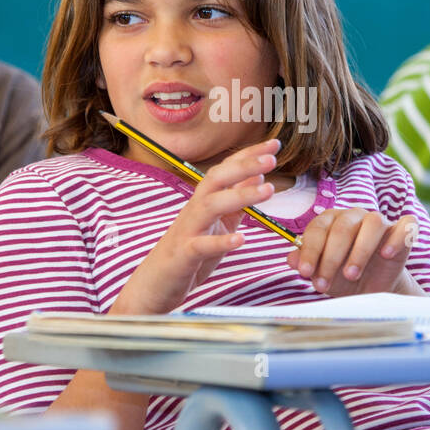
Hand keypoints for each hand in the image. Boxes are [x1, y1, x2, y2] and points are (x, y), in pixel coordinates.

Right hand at [110, 139, 283, 315]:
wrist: (155, 284)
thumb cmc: (188, 253)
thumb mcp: (218, 224)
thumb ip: (236, 201)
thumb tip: (256, 175)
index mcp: (204, 201)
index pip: (226, 170)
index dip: (249, 156)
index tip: (274, 144)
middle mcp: (194, 210)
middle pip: (216, 179)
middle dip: (244, 166)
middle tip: (271, 160)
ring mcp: (188, 231)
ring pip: (211, 205)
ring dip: (240, 195)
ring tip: (268, 190)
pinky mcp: (184, 255)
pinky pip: (201, 245)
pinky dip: (221, 242)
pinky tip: (240, 239)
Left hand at [285, 208, 419, 297]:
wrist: (373, 289)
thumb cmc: (344, 277)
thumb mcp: (322, 275)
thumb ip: (307, 265)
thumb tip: (291, 259)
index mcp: (331, 221)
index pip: (318, 228)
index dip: (310, 251)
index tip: (305, 273)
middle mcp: (355, 216)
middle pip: (343, 226)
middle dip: (332, 257)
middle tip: (326, 283)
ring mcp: (380, 221)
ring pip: (373, 222)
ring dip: (360, 250)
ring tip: (351, 274)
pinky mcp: (403, 231)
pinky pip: (406, 225)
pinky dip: (397, 238)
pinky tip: (386, 255)